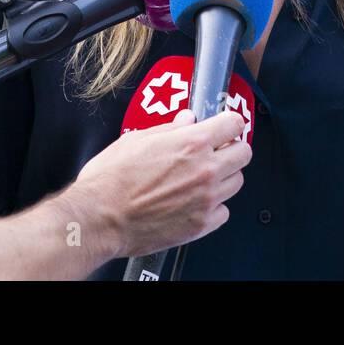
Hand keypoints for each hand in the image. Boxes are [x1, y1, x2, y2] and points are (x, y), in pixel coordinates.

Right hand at [70, 109, 250, 258]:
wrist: (99, 218)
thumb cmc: (111, 179)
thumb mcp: (137, 139)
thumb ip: (170, 129)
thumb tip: (187, 120)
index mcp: (192, 142)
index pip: (234, 124)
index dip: (229, 124)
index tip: (224, 128)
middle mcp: (206, 170)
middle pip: (244, 153)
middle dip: (231, 150)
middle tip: (215, 152)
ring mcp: (207, 199)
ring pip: (236, 182)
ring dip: (224, 178)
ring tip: (201, 179)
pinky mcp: (201, 225)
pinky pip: (224, 212)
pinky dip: (214, 207)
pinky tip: (195, 202)